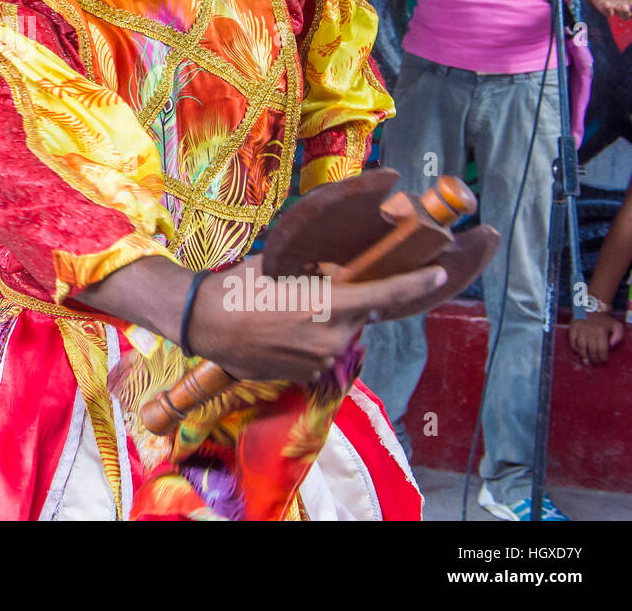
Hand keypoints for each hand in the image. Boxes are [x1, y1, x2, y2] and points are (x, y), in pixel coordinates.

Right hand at [197, 253, 447, 382]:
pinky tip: (282, 330)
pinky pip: (321, 353)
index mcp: (328, 304)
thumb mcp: (279, 265)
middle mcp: (331, 337)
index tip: (437, 273)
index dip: (415, 283)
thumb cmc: (237, 286)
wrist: (203, 323)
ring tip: (290, 310)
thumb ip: (316, 270)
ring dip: (328, 322)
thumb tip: (337, 269)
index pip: (384, 293)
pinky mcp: (304, 375)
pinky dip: (311, 341)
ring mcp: (318, 360)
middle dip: (349, 301)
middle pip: (359, 314)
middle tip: (318, 288)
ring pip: (339, 335)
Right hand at [569, 310, 623, 364]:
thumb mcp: (617, 325)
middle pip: (592, 349)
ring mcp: (580, 330)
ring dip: (584, 355)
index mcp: (601, 332)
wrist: (593, 306)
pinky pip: (572, 340)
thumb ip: (618, 336)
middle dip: (594, 358)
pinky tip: (578, 351)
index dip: (603, 357)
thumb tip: (612, 345)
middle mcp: (590, 331)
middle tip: (596, 363)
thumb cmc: (606, 319)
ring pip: (581, 346)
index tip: (603, 361)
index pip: (602, 349)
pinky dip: (574, 347)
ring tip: (586, 361)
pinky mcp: (573, 328)